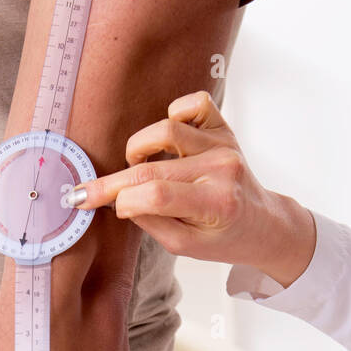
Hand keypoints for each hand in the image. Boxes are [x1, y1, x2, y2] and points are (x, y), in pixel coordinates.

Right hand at [66, 90, 316, 285]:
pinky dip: (172, 115)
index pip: (155, 195)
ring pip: (165, 131)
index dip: (119, 199)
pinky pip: (192, 104)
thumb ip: (151, 222)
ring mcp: (223, 145)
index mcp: (215, 205)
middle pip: (152, 167)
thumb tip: (118, 199)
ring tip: (139, 167)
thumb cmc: (222, 238)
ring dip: (139, 148)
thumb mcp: (185, 246)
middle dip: (113, 182)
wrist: (261, 222)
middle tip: (88, 192)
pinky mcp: (223, 129)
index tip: (93, 203)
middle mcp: (221, 170)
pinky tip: (167, 142)